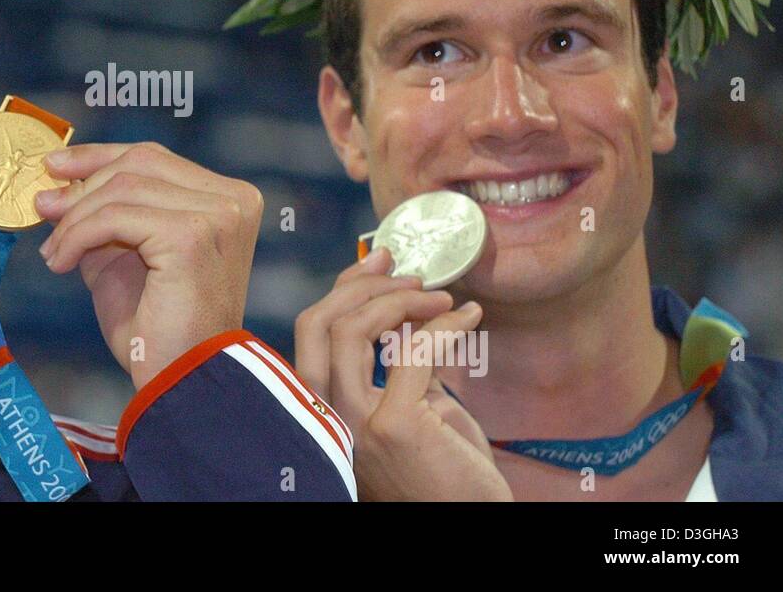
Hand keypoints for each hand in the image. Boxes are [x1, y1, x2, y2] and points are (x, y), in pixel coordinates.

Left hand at [34, 142, 261, 390]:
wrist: (179, 382)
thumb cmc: (157, 330)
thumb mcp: (124, 256)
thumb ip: (102, 215)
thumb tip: (56, 184)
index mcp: (228, 199)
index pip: (154, 157)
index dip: (99, 157)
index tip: (54, 167)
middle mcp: (233, 200)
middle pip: (140, 163)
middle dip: (82, 185)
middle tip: (44, 210)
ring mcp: (218, 215)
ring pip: (124, 187)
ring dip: (75, 219)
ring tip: (54, 253)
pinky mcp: (192, 235)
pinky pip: (115, 216)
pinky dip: (78, 234)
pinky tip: (61, 263)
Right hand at [294, 246, 512, 500]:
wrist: (470, 521)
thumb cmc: (447, 471)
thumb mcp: (413, 408)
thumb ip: (398, 366)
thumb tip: (405, 307)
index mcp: (327, 409)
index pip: (312, 332)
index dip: (344, 287)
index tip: (379, 261)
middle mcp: (329, 416)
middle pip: (318, 323)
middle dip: (363, 284)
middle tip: (409, 274)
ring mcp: (356, 423)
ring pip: (351, 329)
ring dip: (399, 298)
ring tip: (441, 297)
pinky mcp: (393, 426)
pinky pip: (413, 350)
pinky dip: (444, 324)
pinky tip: (469, 318)